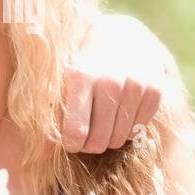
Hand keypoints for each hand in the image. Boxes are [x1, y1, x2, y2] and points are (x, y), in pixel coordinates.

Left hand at [62, 14, 171, 152]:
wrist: (123, 36)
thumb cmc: (84, 64)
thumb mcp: (62, 84)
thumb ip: (50, 118)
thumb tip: (39, 157)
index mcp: (81, 77)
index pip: (76, 133)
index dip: (71, 144)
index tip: (70, 138)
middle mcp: (110, 81)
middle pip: (98, 142)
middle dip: (89, 145)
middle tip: (86, 133)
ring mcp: (135, 86)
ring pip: (118, 139)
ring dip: (108, 137)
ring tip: (102, 120)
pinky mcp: (155, 90)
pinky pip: (137, 131)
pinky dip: (128, 129)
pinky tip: (120, 113)